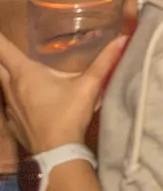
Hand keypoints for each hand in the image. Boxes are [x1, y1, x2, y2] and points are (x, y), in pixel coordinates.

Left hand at [0, 28, 127, 154]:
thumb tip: (123, 38)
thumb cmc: (69, 114)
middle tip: (6, 48)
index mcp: (25, 73)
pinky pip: (6, 99)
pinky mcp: (10, 119)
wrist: (56, 152)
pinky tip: (26, 96)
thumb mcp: (89, 86)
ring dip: (6, 72)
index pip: (2, 48)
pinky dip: (11, 92)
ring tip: (17, 68)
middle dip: (0, 54)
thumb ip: (105, 61)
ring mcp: (7, 104)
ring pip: (1, 82)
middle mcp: (10, 86)